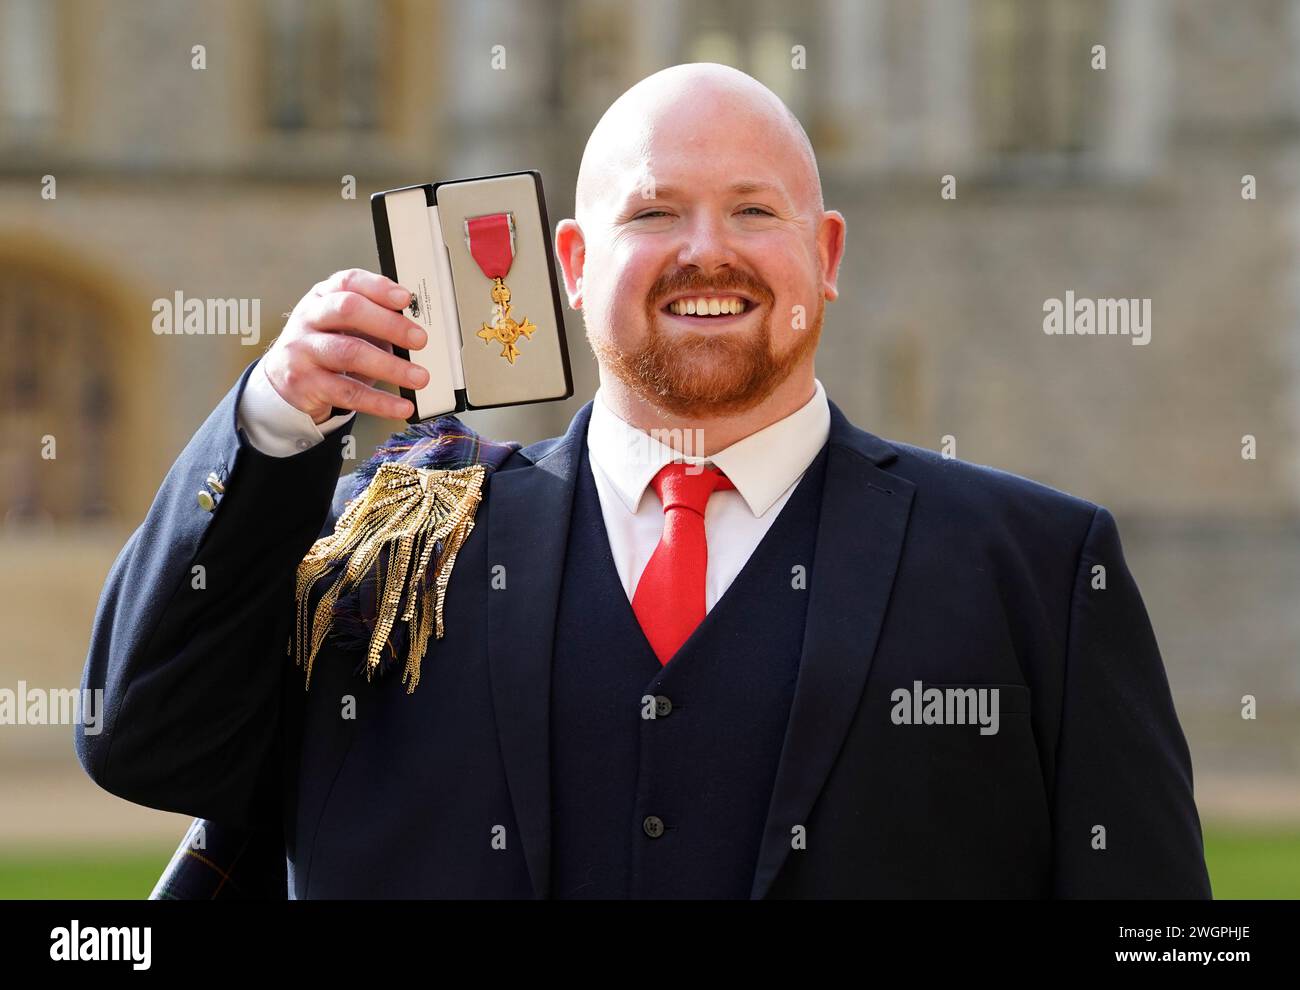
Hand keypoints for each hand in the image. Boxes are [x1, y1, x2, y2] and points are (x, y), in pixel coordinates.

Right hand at [262, 268, 429, 422]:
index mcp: (322, 297)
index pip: (348, 282)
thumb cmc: (323, 344)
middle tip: (420, 340)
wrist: (282, 376)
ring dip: (390, 367)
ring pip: (349, 353)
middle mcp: (309, 318)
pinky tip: (401, 406)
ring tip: (418, 377)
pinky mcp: (304, 383)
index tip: (405, 299)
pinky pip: (347, 392)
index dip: (378, 288)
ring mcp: (302, 350)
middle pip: (347, 310)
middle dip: (389, 324)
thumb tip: (414, 330)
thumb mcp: (341, 323)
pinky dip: (379, 402)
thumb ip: (373, 319)